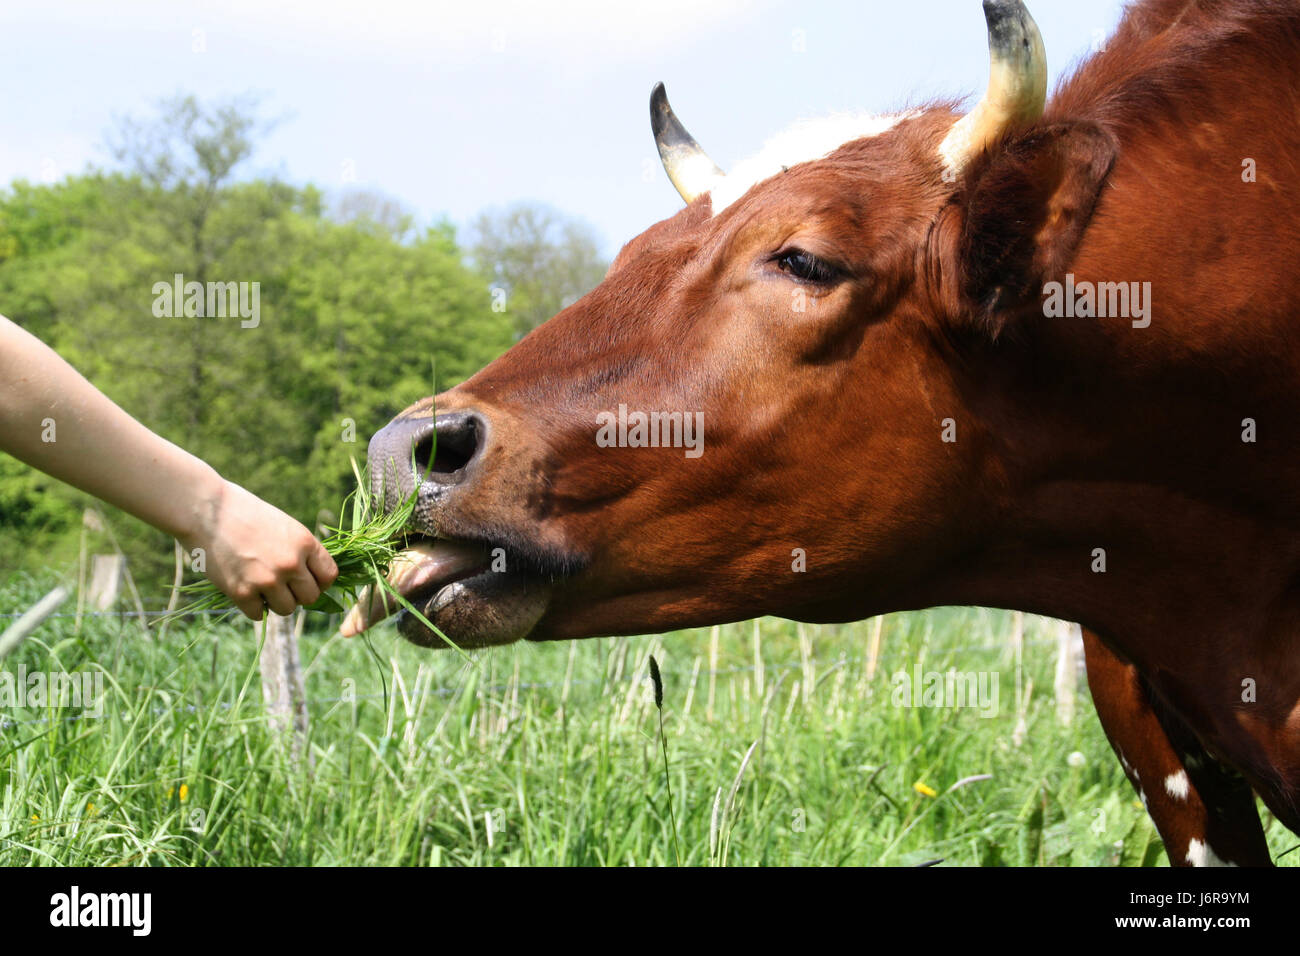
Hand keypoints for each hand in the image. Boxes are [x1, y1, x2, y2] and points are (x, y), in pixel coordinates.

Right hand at [188, 480, 338, 618]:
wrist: (205, 509)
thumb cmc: (243, 511)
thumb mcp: (283, 525)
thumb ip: (299, 550)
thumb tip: (311, 578)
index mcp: (305, 542)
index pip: (329, 576)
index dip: (320, 581)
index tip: (307, 580)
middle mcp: (291, 563)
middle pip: (310, 597)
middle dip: (298, 594)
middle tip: (282, 585)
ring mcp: (267, 580)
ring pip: (287, 609)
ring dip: (276, 602)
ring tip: (262, 586)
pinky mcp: (242, 592)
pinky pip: (259, 614)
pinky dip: (252, 606)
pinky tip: (244, 590)